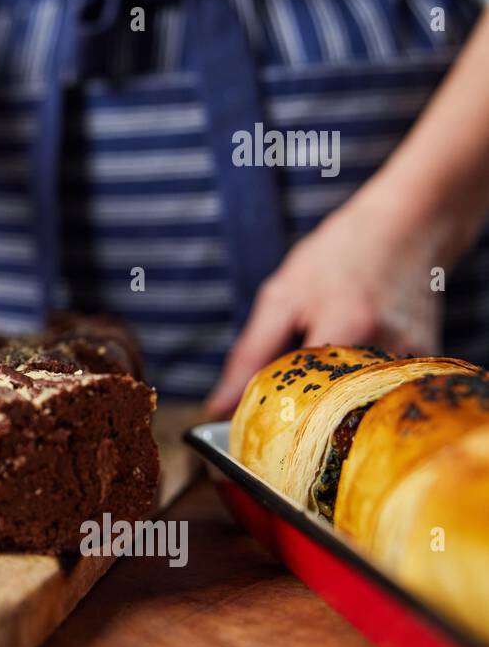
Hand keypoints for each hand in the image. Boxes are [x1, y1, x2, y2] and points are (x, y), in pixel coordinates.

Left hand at [205, 189, 445, 417]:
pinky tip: (356, 354)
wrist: (409, 227)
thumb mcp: (282, 296)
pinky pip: (381, 394)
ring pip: (356, 405)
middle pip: (330, 410)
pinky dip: (359, 385)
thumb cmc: (338, 256)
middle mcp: (388, 348)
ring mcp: (416, 360)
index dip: (270, 409)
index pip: (296, 396)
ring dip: (331, 395)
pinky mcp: (429, 365)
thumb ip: (249, 356)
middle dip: (301, 407)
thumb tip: (217, 408)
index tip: (248, 418)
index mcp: (347, 326)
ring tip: (330, 351)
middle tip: (288, 382)